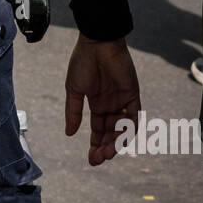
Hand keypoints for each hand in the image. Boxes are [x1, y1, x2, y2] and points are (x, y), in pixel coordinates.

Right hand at [64, 34, 139, 165]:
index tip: (91, 159)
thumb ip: (73, 112)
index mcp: (97, 104)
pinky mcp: (133, 94)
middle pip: (111, 133)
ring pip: (123, 128)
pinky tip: (118, 139)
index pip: (99, 130)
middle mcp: (111, 105)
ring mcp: (123, 100)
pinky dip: (128, 129)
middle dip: (105, 148)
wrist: (97, 43)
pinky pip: (134, 116)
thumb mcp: (74, 90)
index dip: (96, 145)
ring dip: (116, 142)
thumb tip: (69, 133)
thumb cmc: (83, 63)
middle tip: (98, 159)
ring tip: (107, 153)